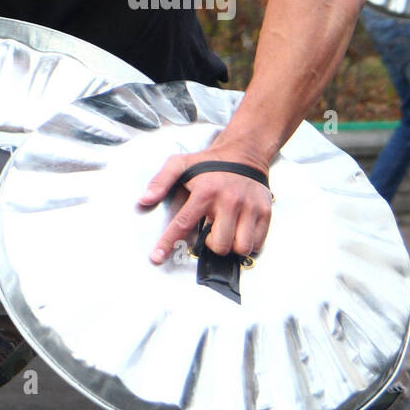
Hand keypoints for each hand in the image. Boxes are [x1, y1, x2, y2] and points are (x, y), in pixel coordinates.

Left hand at [140, 150, 272, 264]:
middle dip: (211, 244)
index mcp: (205, 192)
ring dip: (230, 246)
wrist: (245, 152)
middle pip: (218, 244)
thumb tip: (144, 200)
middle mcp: (228, 201)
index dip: (168, 243)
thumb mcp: (180, 164)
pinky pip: (257, 243)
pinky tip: (240, 231)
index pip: (183, 224)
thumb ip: (160, 181)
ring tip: (225, 232)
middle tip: (210, 231)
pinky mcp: (264, 212)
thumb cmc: (210, 163)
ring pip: (240, 247)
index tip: (157, 258)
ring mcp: (249, 207)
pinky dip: (248, 244)